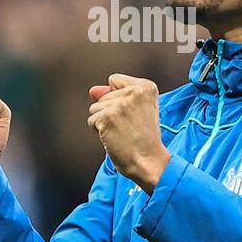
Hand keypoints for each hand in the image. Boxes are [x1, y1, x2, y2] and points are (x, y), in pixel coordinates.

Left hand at [87, 74, 169, 192]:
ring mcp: (120, 104)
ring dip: (104, 121)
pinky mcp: (107, 117)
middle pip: (103, 95)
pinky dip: (99, 131)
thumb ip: (115, 94)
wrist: (149, 161)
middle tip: (129, 126)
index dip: (118, 98)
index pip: (114, 80)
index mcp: (146, 86)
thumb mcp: (138, 110)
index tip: (134, 113)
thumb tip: (92, 90)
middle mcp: (134, 92)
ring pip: (95, 107)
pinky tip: (114, 137)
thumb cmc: (145, 139)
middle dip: (110, 111)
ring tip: (122, 131)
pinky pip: (92, 120)